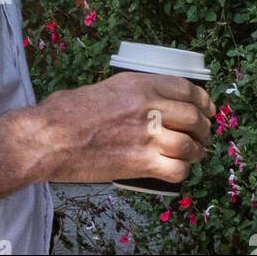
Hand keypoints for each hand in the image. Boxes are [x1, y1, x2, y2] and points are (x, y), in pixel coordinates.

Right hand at [36, 72, 215, 185]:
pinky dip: (182, 172)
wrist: (49, 137)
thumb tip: (142, 104)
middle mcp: (146, 106)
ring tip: (193, 155)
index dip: (202, 100)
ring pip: (190, 145)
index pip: (185, 88)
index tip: (207, 109)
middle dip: (203, 128)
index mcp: (137, 83)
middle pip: (193, 116)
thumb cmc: (65, 112)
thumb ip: (128, 94)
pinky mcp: (140, 163)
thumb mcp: (101, 88)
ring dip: (196, 152)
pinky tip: (175, 170)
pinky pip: (177, 170)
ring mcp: (145, 135)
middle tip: (202, 136)